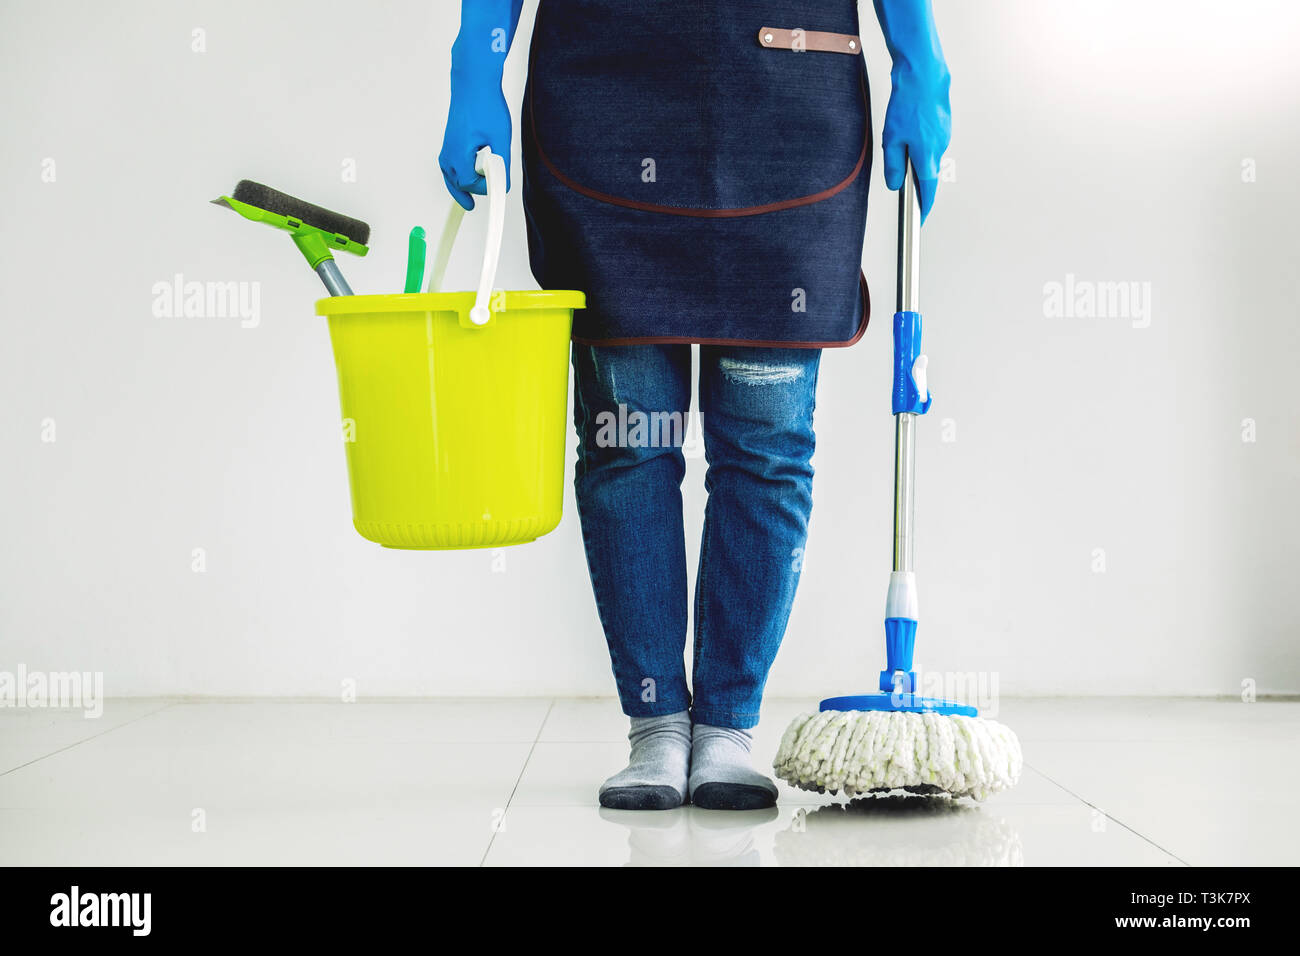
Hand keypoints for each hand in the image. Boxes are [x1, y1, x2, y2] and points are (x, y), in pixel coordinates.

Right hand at [439, 81, 511, 209]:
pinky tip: (469, 177)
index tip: (499, 188)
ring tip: (470, 199)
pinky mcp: (449, 142)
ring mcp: (446, 147)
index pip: (470, 184)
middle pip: (457, 184)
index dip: (485, 190)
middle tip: (478, 203)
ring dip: (461, 186)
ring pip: (450, 176)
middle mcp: (448, 153)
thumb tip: (503, 183)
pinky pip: (450, 166)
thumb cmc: (485, 105)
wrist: (474, 82)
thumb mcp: (500, 138)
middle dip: (470, 192)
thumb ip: (501, 164)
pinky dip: (458, 175)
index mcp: (458, 154)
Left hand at [880, 63, 950, 221]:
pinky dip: (919, 139)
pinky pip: (930, 139)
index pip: (928, 189)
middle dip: (915, 176)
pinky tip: (909, 125)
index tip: (920, 219)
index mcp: (928, 155)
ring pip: (928, 153)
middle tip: (900, 172)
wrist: (924, 72)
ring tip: (899, 135)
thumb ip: (893, 165)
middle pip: (928, 172)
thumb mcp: (892, 138)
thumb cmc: (909, 102)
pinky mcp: (943, 123)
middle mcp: (940, 147)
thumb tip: (895, 184)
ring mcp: (944, 134)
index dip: (924, 206)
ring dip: (915, 153)